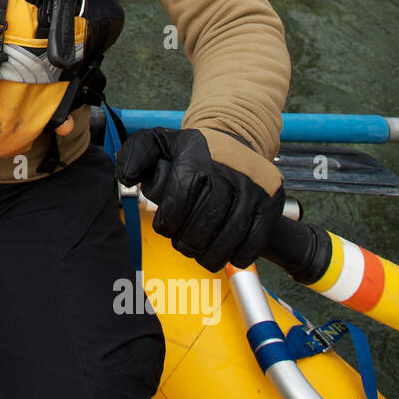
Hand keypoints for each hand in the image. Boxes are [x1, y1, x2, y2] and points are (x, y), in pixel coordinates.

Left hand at [114, 126, 284, 271]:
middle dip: (189, 241)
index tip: (166, 227)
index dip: (170, 219)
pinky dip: (241, 255)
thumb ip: (137, 154)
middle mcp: (230, 171)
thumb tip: (127, 177)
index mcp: (199, 157)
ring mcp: (254, 188)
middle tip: (182, 246)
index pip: (182, 194)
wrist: (233, 142)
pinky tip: (227, 256)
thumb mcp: (160, 143)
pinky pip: (258, 238)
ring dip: (213, 253)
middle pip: (207, 218)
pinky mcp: (271, 204)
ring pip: (232, 232)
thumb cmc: (191, 152)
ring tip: (201, 256)